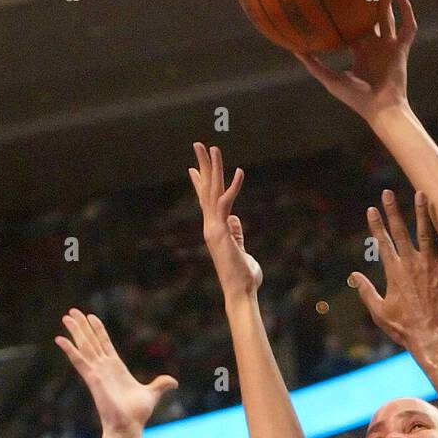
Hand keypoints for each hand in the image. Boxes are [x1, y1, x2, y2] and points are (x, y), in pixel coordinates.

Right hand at [55, 309, 176, 434]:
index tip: (90, 316)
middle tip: (72, 311)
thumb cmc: (137, 413)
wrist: (129, 426)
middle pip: (91, 341)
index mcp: (116, 367)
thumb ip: (161, 384)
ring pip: (84, 346)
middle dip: (82, 326)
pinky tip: (59, 339)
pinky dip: (69, 350)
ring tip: (65, 316)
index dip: (98, 330)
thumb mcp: (152, 393)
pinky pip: (79, 361)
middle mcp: (104, 367)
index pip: (105, 343)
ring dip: (75, 331)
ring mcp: (97, 372)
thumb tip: (174, 382)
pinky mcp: (92, 379)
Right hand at [189, 143, 262, 298]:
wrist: (239, 292)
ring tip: (212, 147)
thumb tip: (235, 219)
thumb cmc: (243, 277)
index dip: (200, 183)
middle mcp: (210, 226)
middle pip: (205, 190)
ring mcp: (214, 227)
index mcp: (214, 229)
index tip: (193, 168)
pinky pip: (227, 202)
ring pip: (212, 191)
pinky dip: (234, 187)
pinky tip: (239, 171)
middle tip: (198, 144)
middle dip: (203, 166)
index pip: (206, 201)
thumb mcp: (240, 250)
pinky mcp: (222, 230)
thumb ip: (237, 235)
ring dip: (213, 168)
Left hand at [294, 0, 416, 124]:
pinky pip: (407, 26)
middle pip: (370, 20)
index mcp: (360, 53)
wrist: (380, 109)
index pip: (351, 29)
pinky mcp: (401, 49)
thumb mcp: (331, 80)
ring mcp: (389, 47)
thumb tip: (294, 49)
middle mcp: (375, 47)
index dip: (345, 16)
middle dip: (365, 4)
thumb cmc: (356, 99)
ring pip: (388, 18)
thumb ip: (314, 65)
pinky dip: (407, 10)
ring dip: (385, 1)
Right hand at [351, 190, 437, 360]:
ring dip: (421, 212)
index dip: (376, 225)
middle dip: (392, 211)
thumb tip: (354, 276)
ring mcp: (430, 266)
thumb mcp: (379, 312)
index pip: (382, 242)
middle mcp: (410, 264)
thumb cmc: (404, 329)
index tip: (371, 209)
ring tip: (420, 194)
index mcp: (393, 272)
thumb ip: (366, 291)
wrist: (431, 337)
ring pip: (425, 233)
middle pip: (400, 232)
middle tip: (388, 193)